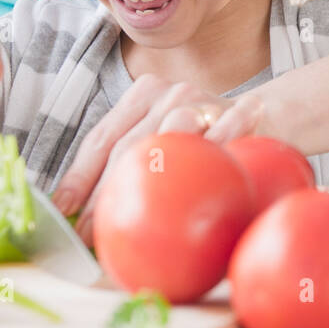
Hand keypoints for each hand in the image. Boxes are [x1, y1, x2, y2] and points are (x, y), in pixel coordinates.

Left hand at [51, 74, 264, 244]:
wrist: (267, 115)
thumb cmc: (203, 139)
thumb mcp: (163, 139)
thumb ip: (131, 163)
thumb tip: (77, 213)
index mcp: (142, 94)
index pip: (101, 139)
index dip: (78, 176)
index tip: (61, 209)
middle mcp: (168, 92)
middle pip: (128, 147)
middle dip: (106, 194)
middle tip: (91, 235)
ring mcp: (202, 99)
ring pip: (169, 140)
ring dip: (153, 182)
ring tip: (136, 222)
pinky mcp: (239, 110)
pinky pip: (221, 138)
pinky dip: (209, 158)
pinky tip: (196, 193)